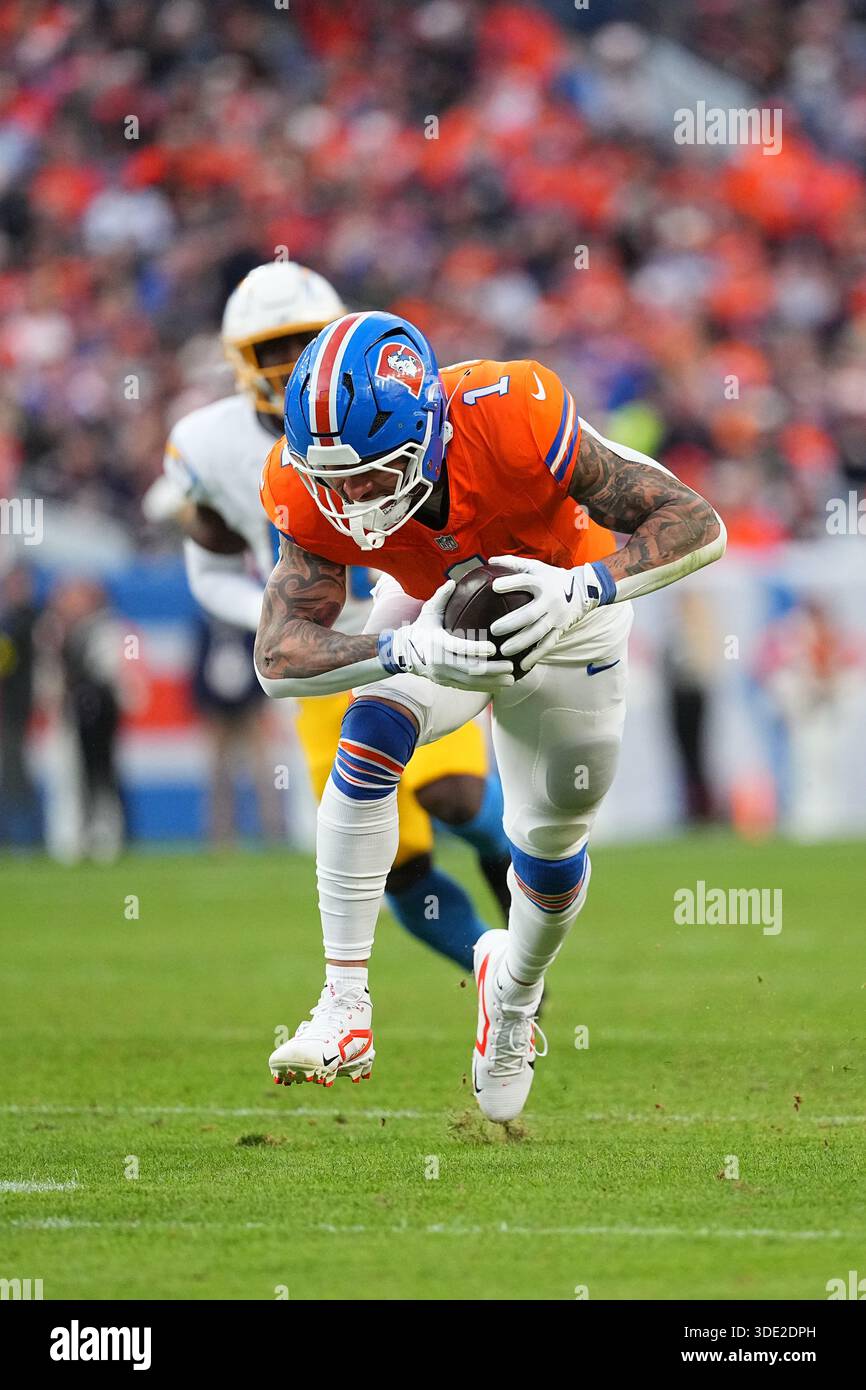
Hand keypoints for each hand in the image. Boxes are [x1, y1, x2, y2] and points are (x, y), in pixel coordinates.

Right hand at [380, 580, 514, 689]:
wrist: (402, 654)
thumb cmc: (420, 629)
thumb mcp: (428, 612)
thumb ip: (441, 597)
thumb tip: (453, 581)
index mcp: (436, 643)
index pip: (458, 648)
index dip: (476, 649)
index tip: (494, 648)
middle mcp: (440, 662)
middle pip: (469, 669)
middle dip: (492, 670)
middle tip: (510, 666)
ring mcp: (443, 675)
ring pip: (471, 682)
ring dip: (492, 682)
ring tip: (511, 679)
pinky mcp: (446, 683)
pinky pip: (468, 688)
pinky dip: (485, 687)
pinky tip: (500, 686)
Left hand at [488, 554, 613, 672]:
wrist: (584, 590)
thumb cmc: (552, 578)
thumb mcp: (536, 566)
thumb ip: (513, 563)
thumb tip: (490, 560)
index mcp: (542, 582)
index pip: (526, 581)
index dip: (511, 583)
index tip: (494, 587)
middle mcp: (550, 600)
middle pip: (530, 613)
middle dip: (512, 622)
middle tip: (493, 629)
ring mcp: (556, 617)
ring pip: (538, 632)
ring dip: (521, 642)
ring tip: (503, 650)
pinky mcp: (560, 629)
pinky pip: (547, 645)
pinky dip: (535, 656)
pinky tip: (522, 665)